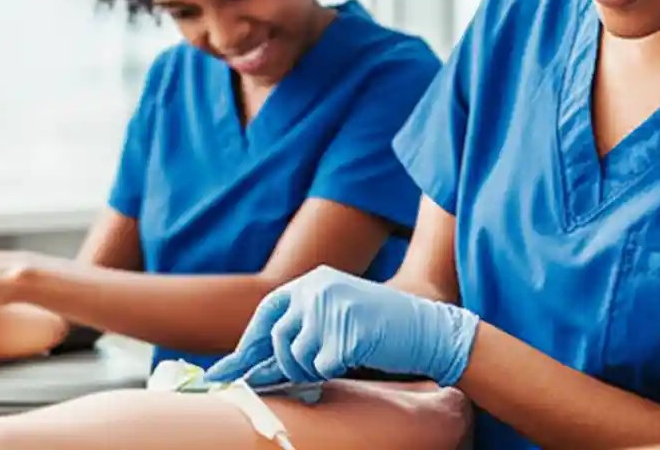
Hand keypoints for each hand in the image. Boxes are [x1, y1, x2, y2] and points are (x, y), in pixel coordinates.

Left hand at [205, 266, 479, 386]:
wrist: (429, 329)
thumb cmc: (381, 328)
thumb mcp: (336, 313)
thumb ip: (302, 327)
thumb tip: (255, 363)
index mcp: (314, 279)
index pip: (268, 311)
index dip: (250, 343)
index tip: (231, 369)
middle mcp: (318, 289)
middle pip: (278, 338)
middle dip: (280, 366)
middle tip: (290, 381)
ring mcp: (331, 310)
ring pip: (296, 357)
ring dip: (309, 371)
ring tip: (335, 363)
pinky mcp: (345, 334)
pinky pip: (321, 368)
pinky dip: (332, 373)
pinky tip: (353, 359)